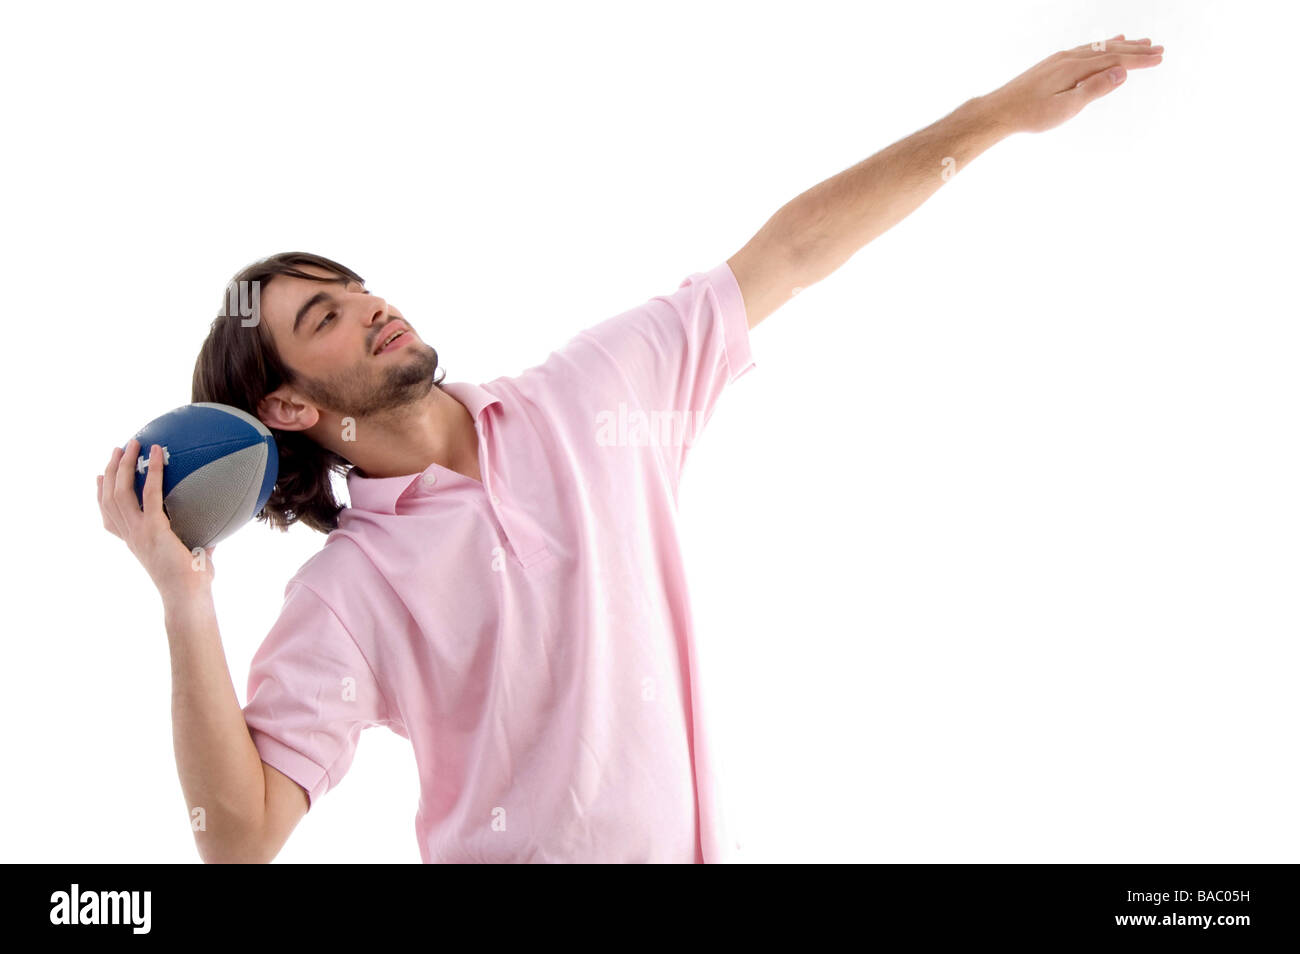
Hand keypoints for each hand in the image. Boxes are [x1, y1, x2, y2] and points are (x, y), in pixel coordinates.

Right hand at [98, 438, 216, 595]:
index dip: (100, 496)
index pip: (109, 518)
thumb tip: (215, 535)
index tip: (99, 479)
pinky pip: (150, 493)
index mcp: (134, 543)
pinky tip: (158, 453)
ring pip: (119, 492)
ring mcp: (138, 532)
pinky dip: (153, 470)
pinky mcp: (154, 528)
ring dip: (124, 465)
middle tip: (117, 450)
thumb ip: (196, 543)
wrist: (187, 596)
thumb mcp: (189, 557)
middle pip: (109, 498)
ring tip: (131, 445)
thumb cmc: (192, 583)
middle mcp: (131, 536)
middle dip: (110, 471)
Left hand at [984, 35, 1163, 134]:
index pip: (1115, 61)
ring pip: (1098, 48)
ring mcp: (1060, 59)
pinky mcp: (1053, 64)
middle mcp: (1069, 57)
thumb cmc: (1031, 115)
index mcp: (1075, 67)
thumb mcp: (1066, 108)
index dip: (1139, 61)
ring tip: (1140, 43)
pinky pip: (1085, 50)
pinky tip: (1106, 46)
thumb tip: (1121, 72)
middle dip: (1135, 51)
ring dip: (1121, 46)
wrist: (999, 111)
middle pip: (1109, 51)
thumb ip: (1094, 89)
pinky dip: (1101, 47)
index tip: (1159, 59)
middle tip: (1158, 49)